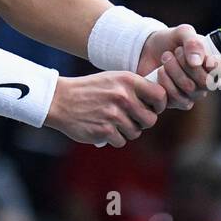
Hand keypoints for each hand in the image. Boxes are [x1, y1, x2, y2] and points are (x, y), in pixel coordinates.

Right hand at [46, 71, 167, 146]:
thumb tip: (158, 104)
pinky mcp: (105, 131)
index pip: (160, 95)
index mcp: (128, 80)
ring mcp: (114, 115)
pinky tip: (103, 127)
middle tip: (130, 118)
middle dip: (142, 122)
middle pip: (150, 119)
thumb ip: (134, 88)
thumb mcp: (113, 79)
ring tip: (112, 121)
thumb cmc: (90, 89)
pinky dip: (113, 138)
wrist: (61, 100)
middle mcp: (123, 97)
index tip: (152, 108)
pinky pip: (121, 141)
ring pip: (136, 132)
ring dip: (126, 131)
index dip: (159, 104)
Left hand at [138, 25, 220, 109]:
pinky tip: (161, 71)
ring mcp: (195, 94)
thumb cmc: (172, 40)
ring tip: (166, 57)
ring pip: (190, 88)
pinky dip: (165, 81)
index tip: (205, 59)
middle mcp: (209, 81)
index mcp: (216, 64)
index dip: (218, 68)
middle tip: (176, 51)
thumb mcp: (183, 33)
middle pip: (207, 82)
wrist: (148, 50)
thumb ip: (193, 42)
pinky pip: (177, 98)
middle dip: (187, 63)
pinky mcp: (179, 102)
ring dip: (173, 69)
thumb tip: (197, 62)